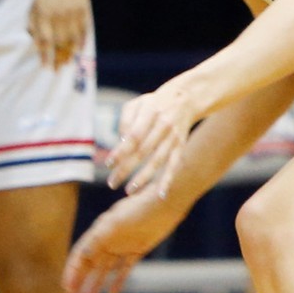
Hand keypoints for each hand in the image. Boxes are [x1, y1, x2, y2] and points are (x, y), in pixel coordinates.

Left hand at [27, 0, 89, 68]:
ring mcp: (71, 12)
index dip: (44, 54)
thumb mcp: (35, 5)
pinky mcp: (83, 9)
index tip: (45, 66)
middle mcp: (57, 13)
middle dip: (58, 57)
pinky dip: (81, 41)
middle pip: (59, 41)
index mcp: (42, 12)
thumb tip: (36, 44)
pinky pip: (83, 30)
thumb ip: (34, 24)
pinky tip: (79, 50)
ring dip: (70, 52)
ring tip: (68, 62)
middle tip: (58, 69)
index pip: (43, 38)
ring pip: (72, 38)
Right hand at [62, 194, 182, 292]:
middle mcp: (108, 239)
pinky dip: (118, 279)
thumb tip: (82, 255)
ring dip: (96, 282)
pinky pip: (125, 268)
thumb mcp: (116, 223)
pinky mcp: (138, 249)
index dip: (72, 271)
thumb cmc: (140, 208)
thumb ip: (99, 238)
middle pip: (89, 263)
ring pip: (105, 268)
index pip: (80, 255)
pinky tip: (113, 292)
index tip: (66, 287)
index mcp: (99, 231)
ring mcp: (123, 244)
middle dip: (79, 280)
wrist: (165, 201)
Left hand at [104, 73, 203, 196]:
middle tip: (111, 183)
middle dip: (126, 169)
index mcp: (150, 113)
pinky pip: (174, 165)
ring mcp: (173, 137)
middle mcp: (163, 126)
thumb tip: (120, 143)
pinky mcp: (181, 146)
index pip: (134, 136)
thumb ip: (125, 120)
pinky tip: (161, 195)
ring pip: (158, 161)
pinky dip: (168, 180)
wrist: (185, 98)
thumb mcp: (136, 103)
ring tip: (129, 191)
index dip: (121, 151)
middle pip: (143, 151)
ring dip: (144, 178)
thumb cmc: (153, 104)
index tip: (108, 164)